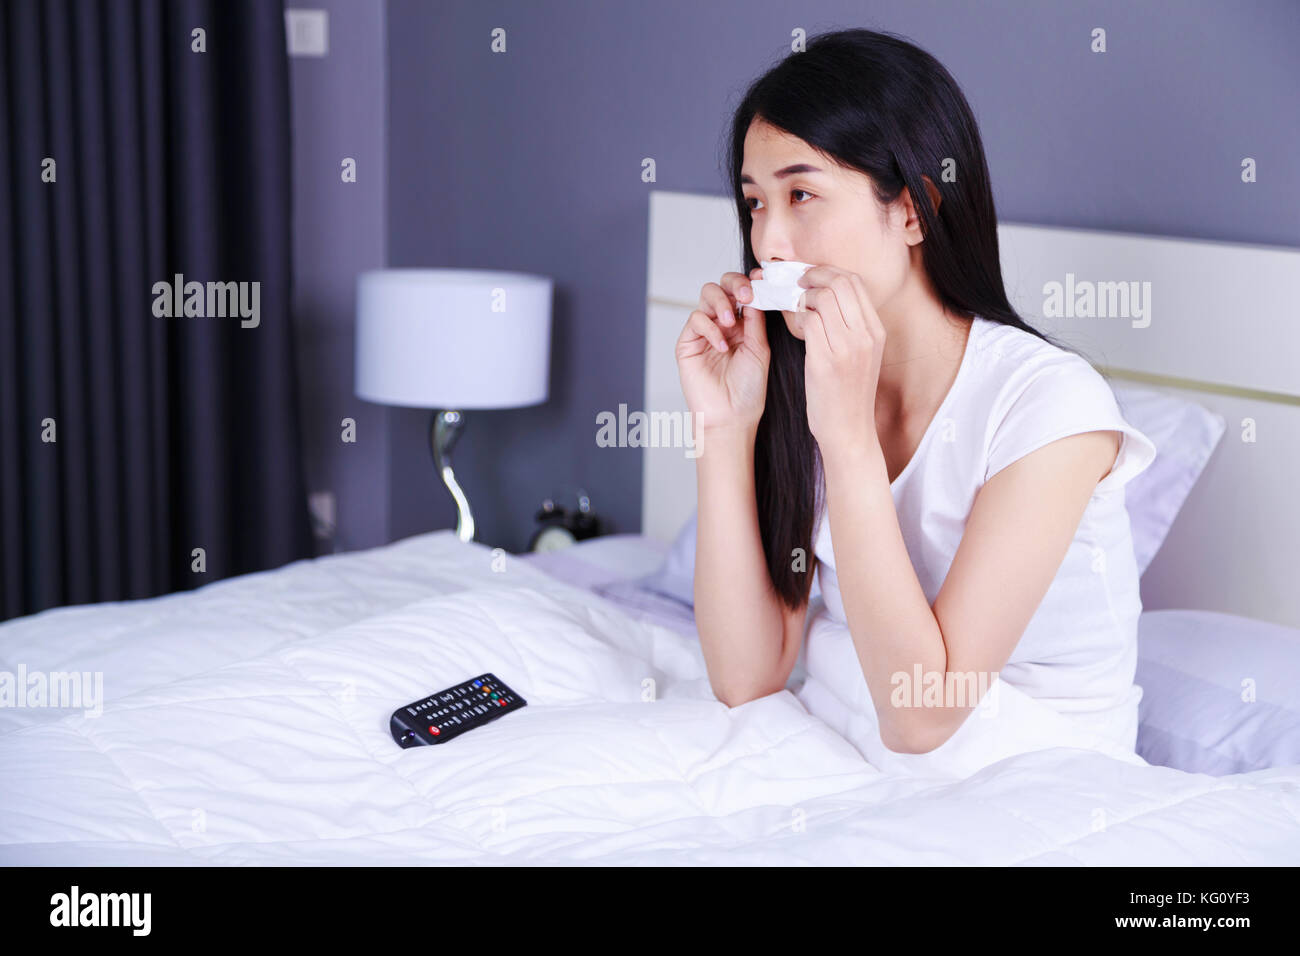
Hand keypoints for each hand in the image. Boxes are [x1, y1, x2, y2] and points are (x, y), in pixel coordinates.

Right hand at [675, 267, 769, 432]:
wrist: (731, 416)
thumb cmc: (748, 389)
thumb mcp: (759, 349)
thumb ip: (756, 321)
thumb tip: (756, 292)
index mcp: (744, 324)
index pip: (743, 292)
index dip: (751, 282)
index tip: (762, 280)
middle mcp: (723, 323)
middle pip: (723, 285)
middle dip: (735, 284)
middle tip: (746, 295)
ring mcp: (705, 331)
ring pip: (707, 294)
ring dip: (721, 303)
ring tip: (731, 322)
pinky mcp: (688, 342)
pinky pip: (696, 319)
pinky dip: (710, 328)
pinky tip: (721, 346)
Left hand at [797, 265, 884, 454]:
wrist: (848, 430)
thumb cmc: (848, 394)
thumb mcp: (861, 355)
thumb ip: (851, 326)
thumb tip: (826, 296)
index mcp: (876, 331)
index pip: (855, 282)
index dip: (829, 272)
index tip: (812, 277)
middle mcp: (866, 335)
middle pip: (840, 282)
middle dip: (813, 276)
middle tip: (798, 284)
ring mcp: (847, 347)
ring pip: (821, 298)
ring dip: (802, 297)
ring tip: (797, 309)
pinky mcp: (826, 360)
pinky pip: (808, 321)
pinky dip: (797, 317)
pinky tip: (795, 326)